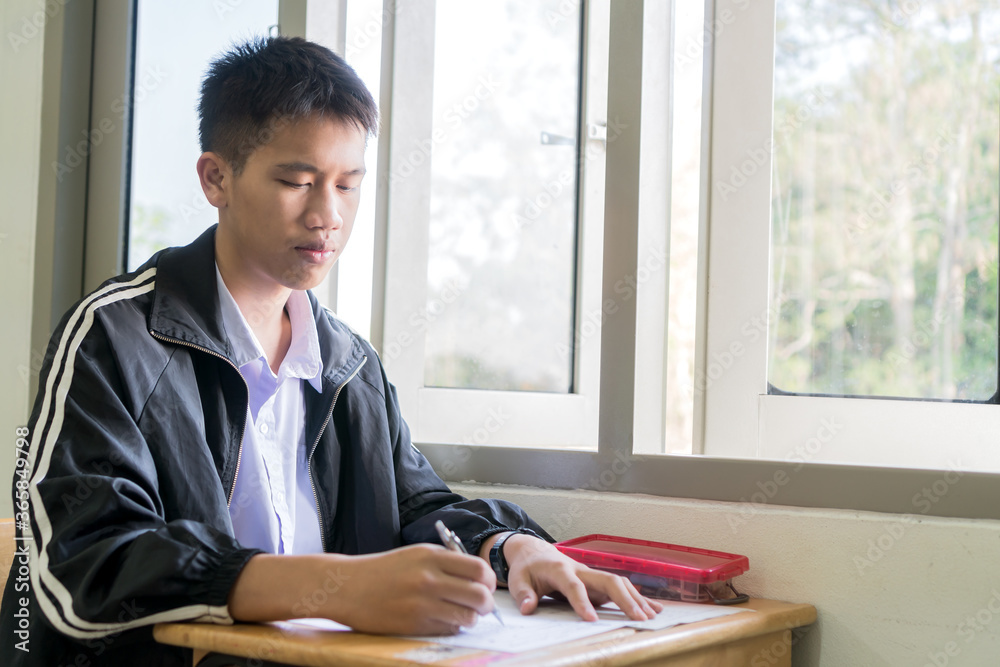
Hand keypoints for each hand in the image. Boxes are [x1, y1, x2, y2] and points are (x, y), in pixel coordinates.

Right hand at [332, 544, 498, 633]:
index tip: (485, 585)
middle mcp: (429, 579)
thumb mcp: (416, 554)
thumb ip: (446, 562)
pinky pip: (449, 630)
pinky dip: (452, 627)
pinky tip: (443, 620)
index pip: (478, 569)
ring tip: (463, 614)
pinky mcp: (414, 626)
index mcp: (431, 557)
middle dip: (486, 603)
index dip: (488, 580)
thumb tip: (479, 577)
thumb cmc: (384, 570)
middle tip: (481, 605)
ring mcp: (422, 604)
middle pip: (479, 595)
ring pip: (468, 617)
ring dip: (471, 618)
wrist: (348, 587)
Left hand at [491, 535, 662, 621]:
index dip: (582, 602)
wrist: (534, 551)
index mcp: (559, 569)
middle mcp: (580, 569)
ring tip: (650, 617)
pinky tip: (653, 608)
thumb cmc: (527, 567)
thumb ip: (523, 594)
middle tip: (639, 618)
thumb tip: (528, 608)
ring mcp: (591, 574)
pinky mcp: (597, 581)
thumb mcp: (518, 579)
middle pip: (607, 580)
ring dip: (635, 598)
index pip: (573, 586)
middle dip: (625, 599)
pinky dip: (637, 598)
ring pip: (618, 582)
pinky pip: (620, 587)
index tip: (592, 620)